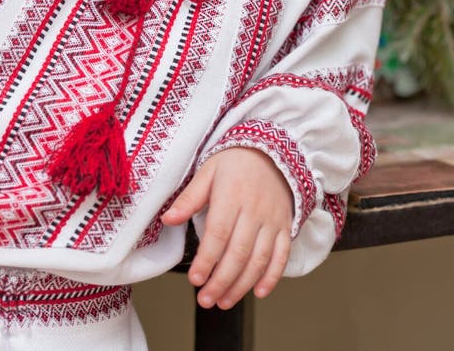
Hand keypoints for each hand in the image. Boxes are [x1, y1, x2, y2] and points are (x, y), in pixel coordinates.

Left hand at [161, 147, 292, 308]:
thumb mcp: (208, 171)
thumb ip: (189, 198)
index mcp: (232, 195)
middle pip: (238, 252)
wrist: (271, 152)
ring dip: (242, 285)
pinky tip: (258, 292)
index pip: (218, 233)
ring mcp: (272, 220)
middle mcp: (254, 210)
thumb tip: (168, 219)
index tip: (195, 279)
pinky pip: (282, 254)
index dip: (207, 259)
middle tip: (205, 300)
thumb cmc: (235, 162)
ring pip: (259, 259)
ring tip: (224, 301)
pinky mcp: (285, 226)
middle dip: (221, 281)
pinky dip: (272, 276)